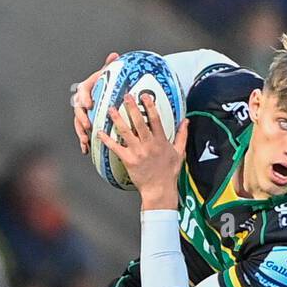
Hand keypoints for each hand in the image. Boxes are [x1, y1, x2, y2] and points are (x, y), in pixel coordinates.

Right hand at [71, 51, 119, 153]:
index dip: (84, 97)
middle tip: (88, 124)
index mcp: (88, 88)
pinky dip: (83, 141)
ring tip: (85, 140)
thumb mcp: (108, 76)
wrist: (104, 95)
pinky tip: (86, 149)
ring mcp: (83, 113)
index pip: (82, 90)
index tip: (89, 104)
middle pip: (78, 109)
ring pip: (78, 122)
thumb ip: (110, 67)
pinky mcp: (85, 124)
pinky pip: (82, 132)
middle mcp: (83, 101)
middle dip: (82, 118)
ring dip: (81, 132)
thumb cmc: (107, 85)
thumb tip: (114, 55)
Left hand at [98, 94, 188, 209]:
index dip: (150, 106)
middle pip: (139, 122)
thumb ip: (182, 135)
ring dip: (117, 119)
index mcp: (160, 141)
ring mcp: (137, 152)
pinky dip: (107, 139)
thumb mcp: (179, 153)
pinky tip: (100, 132)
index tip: (144, 96)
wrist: (159, 189)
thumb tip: (186, 121)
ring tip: (111, 109)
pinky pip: (115, 147)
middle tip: (126, 96)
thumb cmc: (169, 173)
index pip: (155, 120)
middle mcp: (148, 145)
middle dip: (131, 108)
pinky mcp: (128, 160)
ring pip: (125, 132)